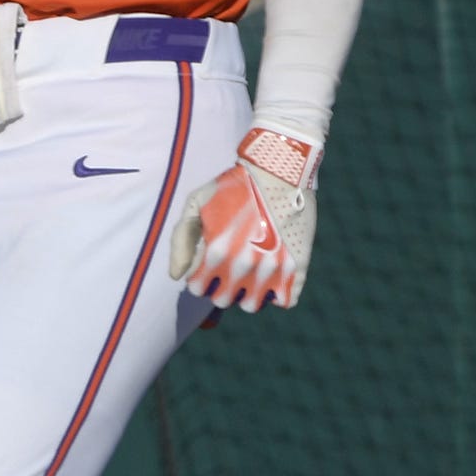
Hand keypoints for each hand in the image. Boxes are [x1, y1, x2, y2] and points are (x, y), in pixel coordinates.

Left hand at [167, 126, 319, 312]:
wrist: (280, 169)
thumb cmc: (234, 185)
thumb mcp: (197, 202)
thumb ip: (181, 239)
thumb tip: (176, 276)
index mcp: (215, 253)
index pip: (198, 289)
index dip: (200, 278)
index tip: (207, 266)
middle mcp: (243, 267)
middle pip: (224, 300)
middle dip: (221, 287)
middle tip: (228, 267)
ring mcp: (272, 269)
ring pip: (253, 305)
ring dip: (248, 294)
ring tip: (249, 273)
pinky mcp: (298, 268)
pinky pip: (285, 300)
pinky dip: (278, 292)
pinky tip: (273, 275)